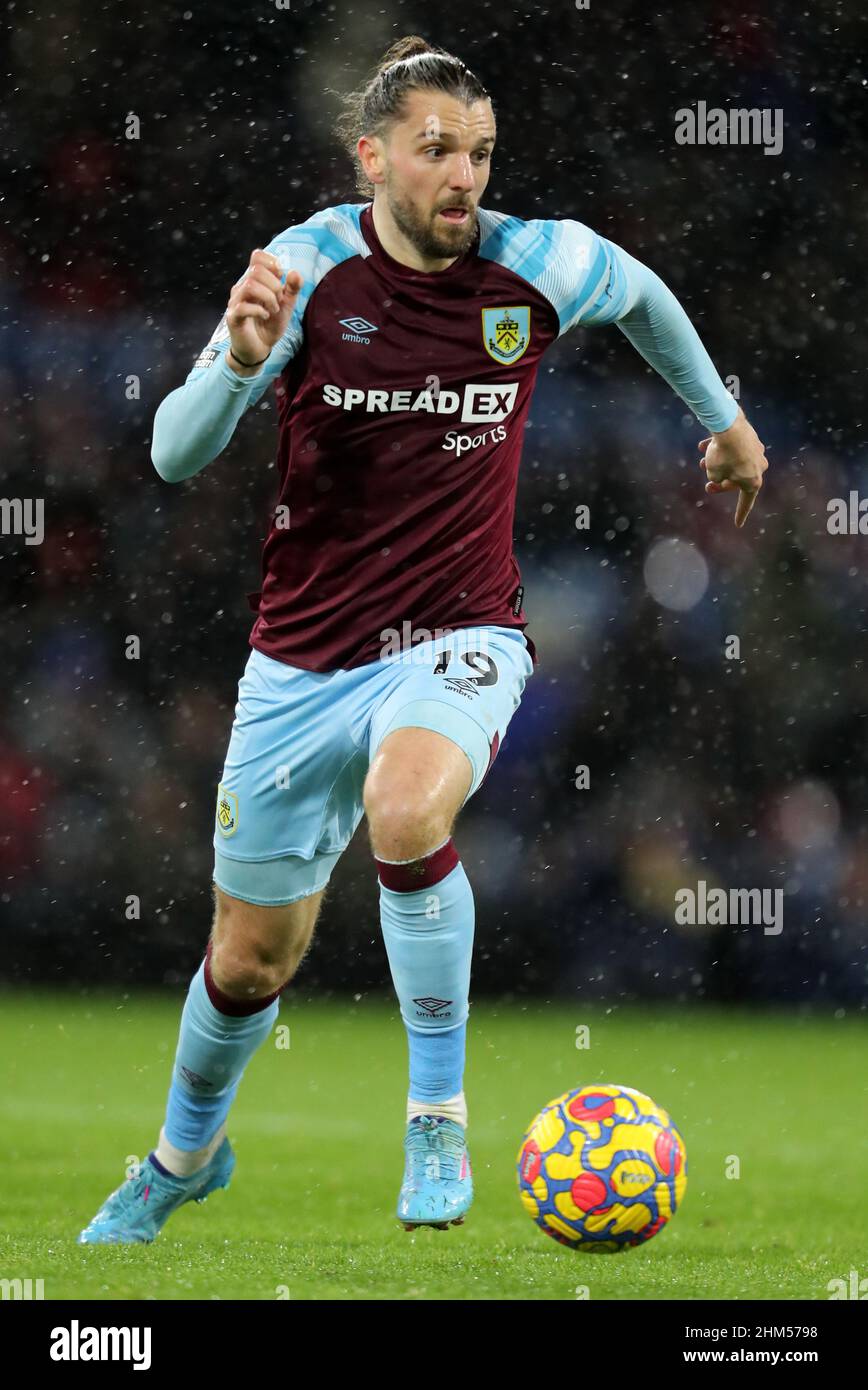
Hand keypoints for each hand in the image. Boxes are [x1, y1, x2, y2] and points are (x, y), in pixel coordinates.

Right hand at [225, 249, 302, 371]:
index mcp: (254, 280)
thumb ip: (292, 288)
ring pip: (249, 285)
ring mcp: (235, 301)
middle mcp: (242, 287)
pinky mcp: (233, 317)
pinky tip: (265, 316)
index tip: (280, 280)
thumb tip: (294, 272)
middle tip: (278, 301)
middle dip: (273, 285)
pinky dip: (259, 310)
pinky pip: (243, 306)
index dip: (272, 263)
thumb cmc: (270, 325)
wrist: (259, 349)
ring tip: (273, 310)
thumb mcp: (286, 305)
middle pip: (255, 270)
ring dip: (267, 297)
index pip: (257, 256)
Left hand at [699, 410, 767, 527]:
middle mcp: (759, 467)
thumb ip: (717, 479)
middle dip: (721, 481)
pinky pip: (735, 447)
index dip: (740, 514)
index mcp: (753, 481)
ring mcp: (757, 452)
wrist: (730, 425)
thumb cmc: (723, 454)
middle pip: (738, 480)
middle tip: (707, 484)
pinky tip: (703, 445)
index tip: (738, 524)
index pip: (746, 502)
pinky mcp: (752, 438)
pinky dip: (720, 448)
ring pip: (735, 462)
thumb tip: (719, 474)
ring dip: (718, 463)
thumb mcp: (715, 474)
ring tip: (701, 460)